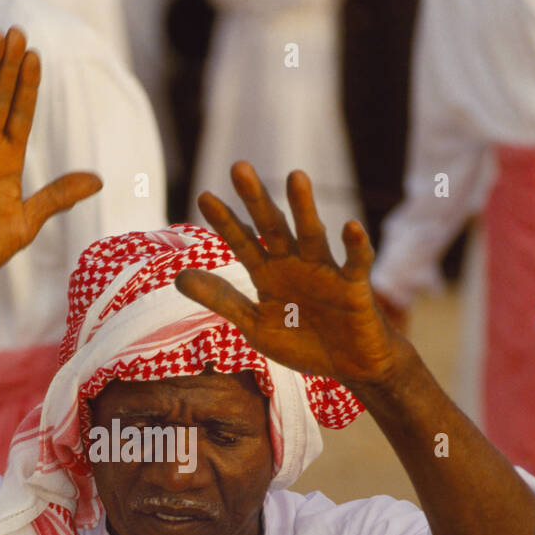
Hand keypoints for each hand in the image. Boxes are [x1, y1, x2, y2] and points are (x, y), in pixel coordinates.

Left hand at [175, 163, 408, 394]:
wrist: (348, 366)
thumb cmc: (302, 342)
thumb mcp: (255, 325)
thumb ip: (222, 300)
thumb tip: (178, 277)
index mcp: (269, 273)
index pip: (243, 242)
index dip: (225, 221)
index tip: (204, 196)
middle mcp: (294, 264)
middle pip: (272, 227)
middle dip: (256, 200)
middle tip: (238, 168)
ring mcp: (325, 271)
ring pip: (312, 234)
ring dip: (304, 208)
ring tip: (295, 176)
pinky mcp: (354, 286)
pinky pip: (355, 262)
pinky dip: (356, 245)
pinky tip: (350, 227)